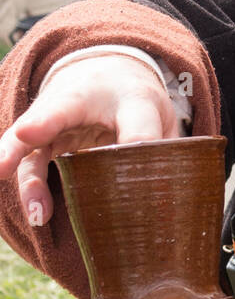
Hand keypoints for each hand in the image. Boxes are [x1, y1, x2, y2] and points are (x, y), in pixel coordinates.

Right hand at [0, 55, 182, 225]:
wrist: (110, 82)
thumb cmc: (131, 100)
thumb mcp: (149, 110)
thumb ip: (150, 136)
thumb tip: (155, 178)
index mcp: (93, 93)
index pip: (72, 104)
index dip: (51, 119)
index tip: (29, 131)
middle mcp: (66, 109)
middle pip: (41, 122)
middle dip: (22, 143)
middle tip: (5, 163)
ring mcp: (51, 131)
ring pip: (31, 153)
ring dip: (31, 184)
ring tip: (39, 214)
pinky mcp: (45, 152)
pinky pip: (34, 170)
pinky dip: (34, 192)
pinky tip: (40, 215)